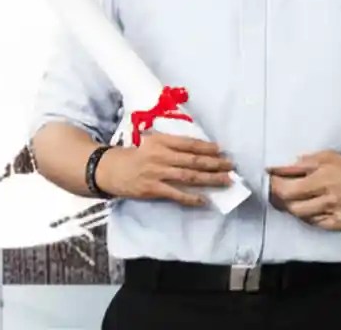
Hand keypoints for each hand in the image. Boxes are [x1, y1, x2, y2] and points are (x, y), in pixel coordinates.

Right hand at [97, 132, 235, 207]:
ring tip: (225, 180)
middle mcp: (160, 156)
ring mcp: (157, 173)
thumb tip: (194, 150)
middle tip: (231, 165)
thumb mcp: (149, 142)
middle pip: (193, 160)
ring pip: (189, 177)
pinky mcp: (153, 189)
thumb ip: (169, 144)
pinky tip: (205, 200)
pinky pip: (176, 194)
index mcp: (160, 141)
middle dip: (215, 163)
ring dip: (209, 179)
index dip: (206, 147)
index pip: (188, 144)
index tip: (221, 149)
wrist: (109, 169)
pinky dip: (191, 197)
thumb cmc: (132, 155)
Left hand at [268, 151, 340, 230]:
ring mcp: (336, 214)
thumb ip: (299, 165)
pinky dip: (308, 216)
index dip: (273, 186)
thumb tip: (274, 168)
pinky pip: (316, 224)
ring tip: (293, 197)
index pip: (287, 190)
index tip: (268, 180)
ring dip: (292, 207)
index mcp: (323, 179)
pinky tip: (309, 207)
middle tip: (276, 191)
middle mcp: (329, 199)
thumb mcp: (324, 157)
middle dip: (279, 199)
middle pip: (291, 206)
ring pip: (302, 217)